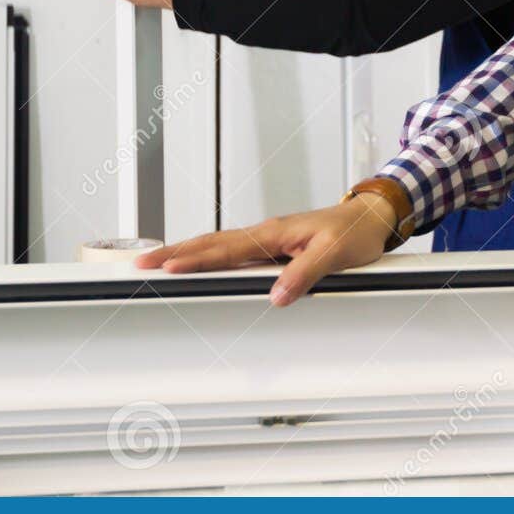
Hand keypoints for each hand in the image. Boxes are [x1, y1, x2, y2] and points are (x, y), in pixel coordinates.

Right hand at [134, 192, 399, 305]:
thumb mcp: (335, 255)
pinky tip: (200, 262)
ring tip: (158, 263)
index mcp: (275, 232)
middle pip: (211, 244)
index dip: (194, 259)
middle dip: (174, 253)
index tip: (165, 267)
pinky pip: (233, 250)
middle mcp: (266, 233)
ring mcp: (268, 238)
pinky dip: (209, 254)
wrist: (372, 217)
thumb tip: (276, 296)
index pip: (225, 248)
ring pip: (218, 245)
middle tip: (140, 264)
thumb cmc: (356, 232)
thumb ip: (304, 274)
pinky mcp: (274, 245)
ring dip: (187, 252)